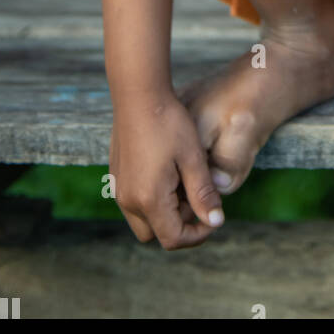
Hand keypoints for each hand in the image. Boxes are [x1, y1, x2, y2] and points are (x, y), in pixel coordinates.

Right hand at [109, 91, 225, 249]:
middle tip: (198, 196)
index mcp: (148, 199)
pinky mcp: (117, 176)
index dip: (198, 234)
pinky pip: (135, 201)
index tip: (215, 215)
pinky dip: (153, 198)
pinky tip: (169, 171)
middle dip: (180, 224)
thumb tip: (216, 223)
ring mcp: (119, 188)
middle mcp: (128, 200)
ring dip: (166, 212)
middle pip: (156, 234)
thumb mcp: (192, 158)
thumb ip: (203, 194)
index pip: (173, 239)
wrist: (139, 95)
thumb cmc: (169, 123)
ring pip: (144, 219)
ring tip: (185, 181)